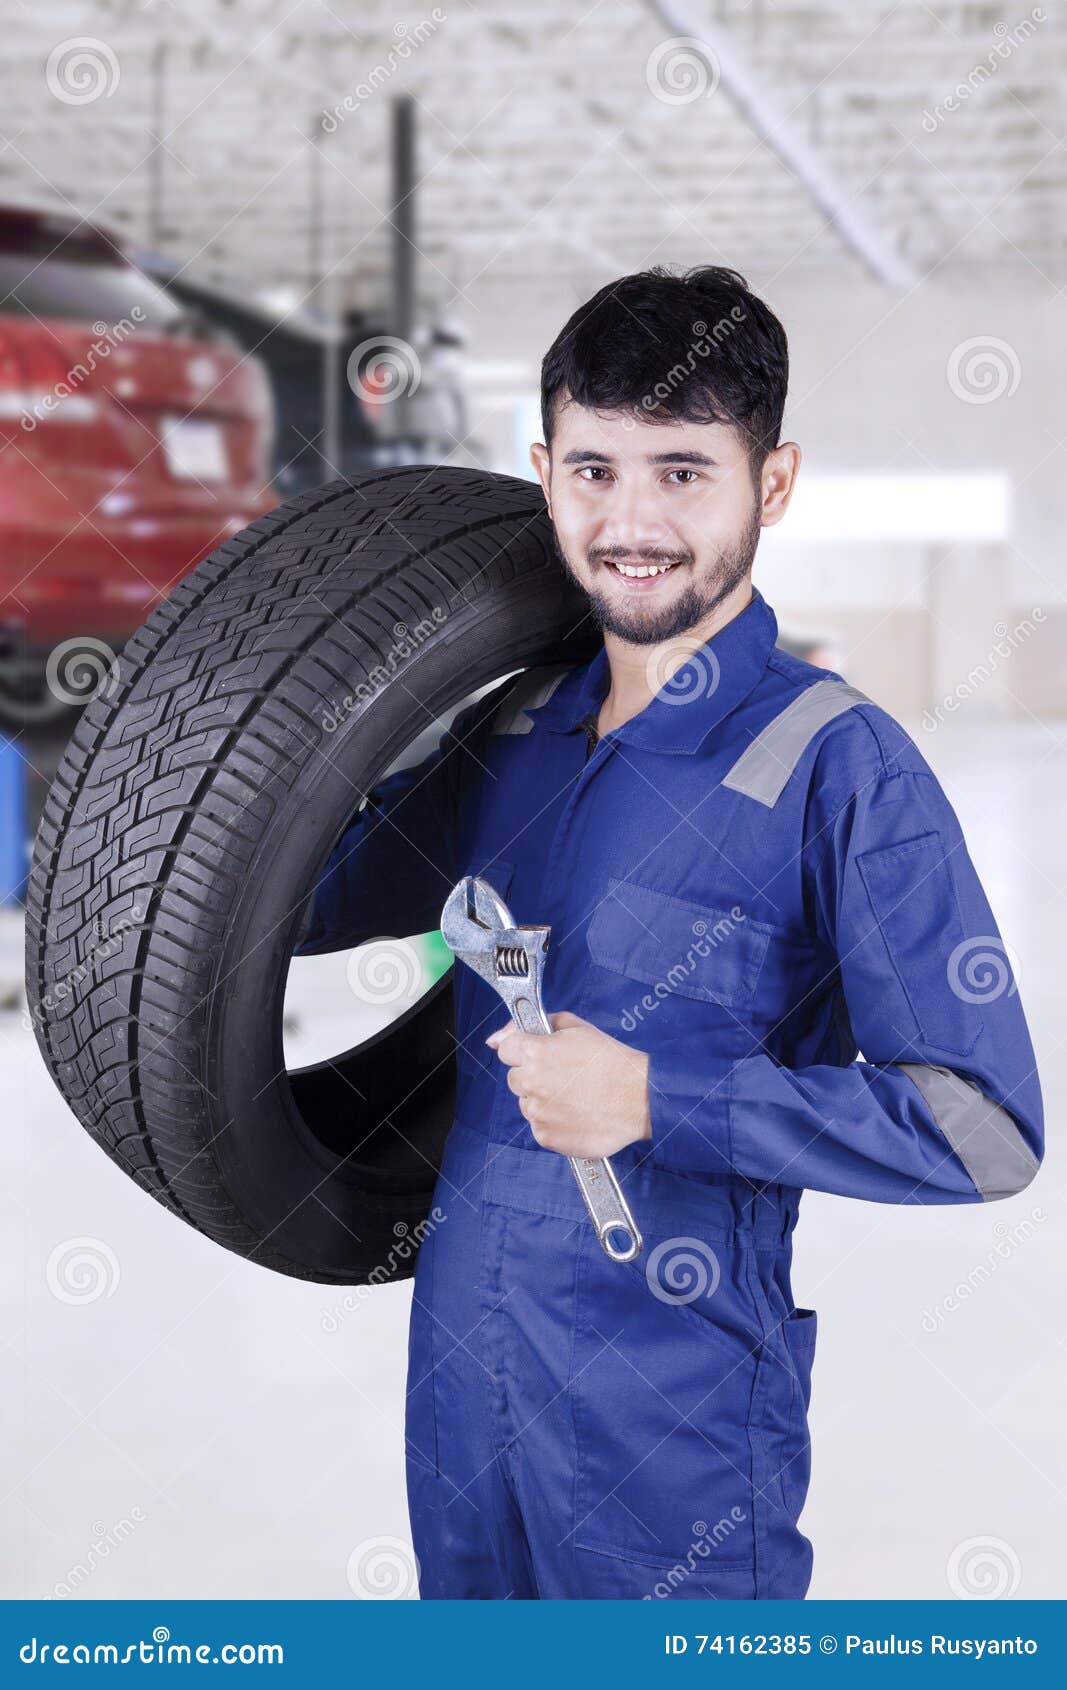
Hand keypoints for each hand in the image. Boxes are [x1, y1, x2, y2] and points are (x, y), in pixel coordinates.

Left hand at [485, 1010, 650, 1158]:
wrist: (640, 1099)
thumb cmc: (611, 1061)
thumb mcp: (576, 1027)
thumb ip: (532, 1026)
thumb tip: (495, 1039)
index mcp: (534, 1052)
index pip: (506, 1049)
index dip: (523, 1050)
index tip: (539, 1055)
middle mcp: (530, 1083)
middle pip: (515, 1078)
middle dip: (533, 1076)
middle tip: (564, 1076)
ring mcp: (537, 1112)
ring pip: (527, 1103)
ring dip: (544, 1100)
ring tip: (576, 1097)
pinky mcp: (546, 1137)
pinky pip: (539, 1127)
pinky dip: (554, 1122)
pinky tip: (577, 1114)